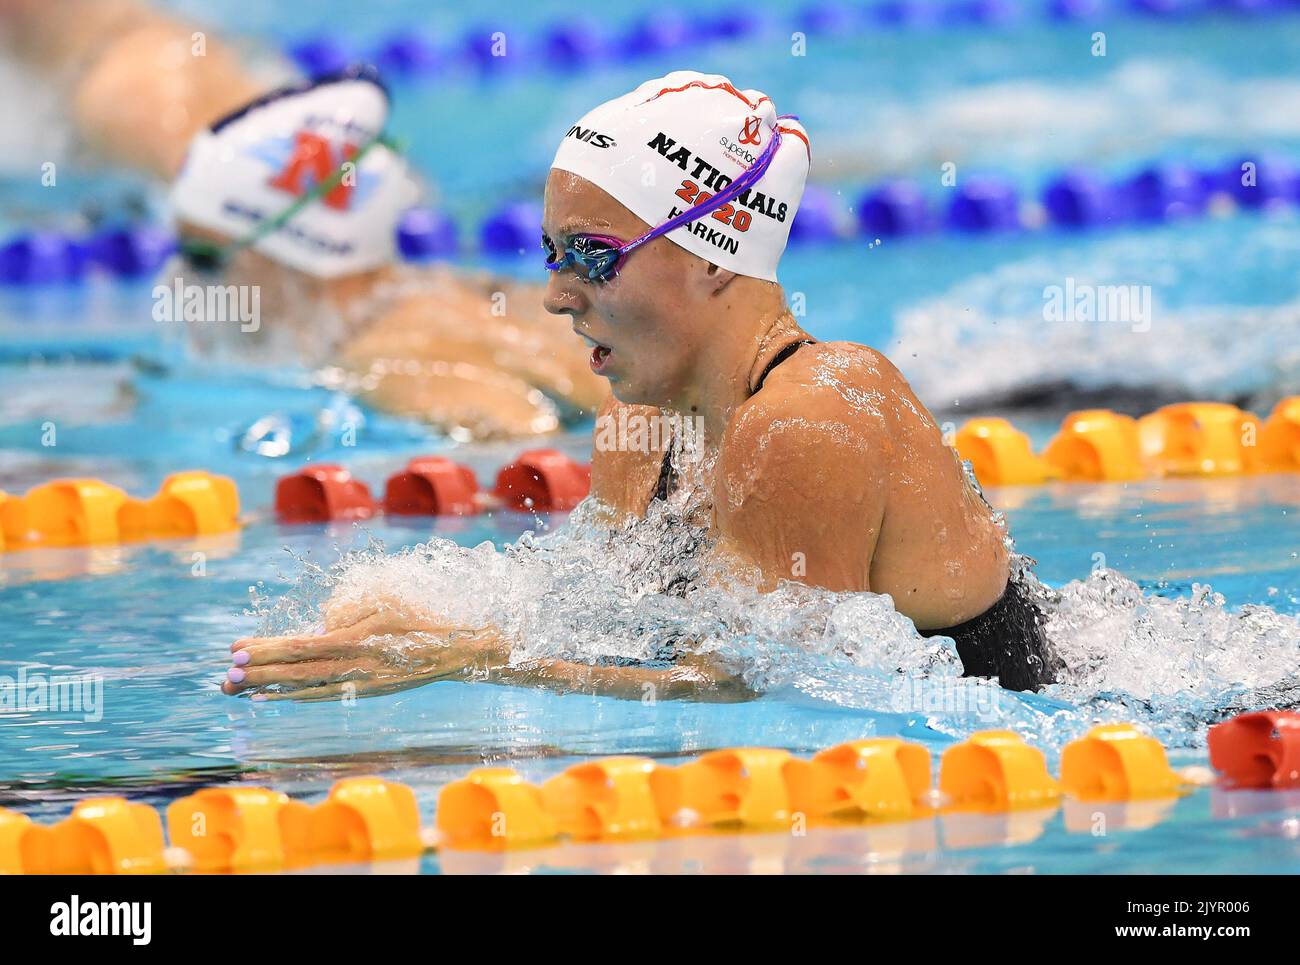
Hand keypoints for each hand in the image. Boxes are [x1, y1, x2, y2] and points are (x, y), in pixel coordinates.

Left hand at [222, 600, 503, 701]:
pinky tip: (277, 698)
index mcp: (358, 636)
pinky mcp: (370, 691)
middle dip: (258, 671)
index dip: (266, 649)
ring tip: (239, 691)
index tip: (235, 649)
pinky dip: (299, 697)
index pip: (300, 644)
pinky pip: (327, 695)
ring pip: (307, 685)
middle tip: (225, 677)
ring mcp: (363, 681)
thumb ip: (350, 613)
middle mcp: (356, 662)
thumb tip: (322, 627)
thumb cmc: (424, 618)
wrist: (461, 650)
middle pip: (296, 668)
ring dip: (270, 687)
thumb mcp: (387, 601)